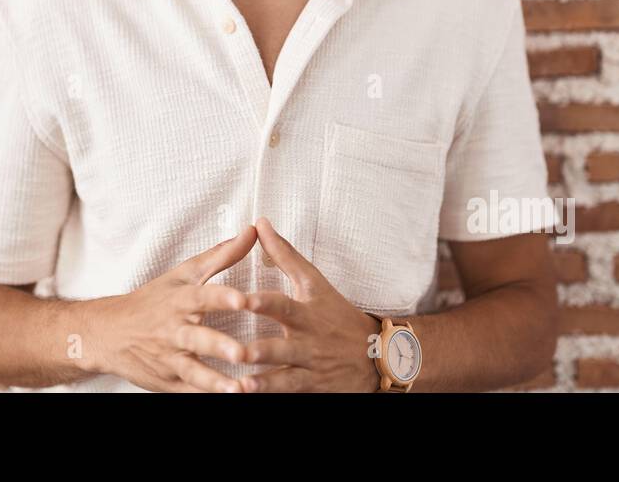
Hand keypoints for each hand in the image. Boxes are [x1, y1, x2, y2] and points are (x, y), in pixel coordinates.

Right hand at [87, 224, 256, 391]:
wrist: (108, 333)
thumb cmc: (152, 301)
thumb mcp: (183, 274)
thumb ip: (221, 255)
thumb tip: (252, 231)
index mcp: (180, 301)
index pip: (202, 297)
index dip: (222, 298)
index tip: (244, 300)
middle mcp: (174, 331)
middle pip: (198, 339)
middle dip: (220, 346)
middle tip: (242, 352)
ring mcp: (170, 360)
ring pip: (194, 372)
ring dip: (215, 382)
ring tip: (238, 390)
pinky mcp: (169, 383)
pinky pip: (190, 392)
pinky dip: (206, 397)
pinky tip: (229, 400)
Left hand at [239, 216, 381, 391]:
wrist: (378, 354)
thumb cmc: (338, 314)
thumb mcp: (315, 283)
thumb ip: (284, 255)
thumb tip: (260, 223)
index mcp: (306, 312)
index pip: (284, 305)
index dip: (264, 303)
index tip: (243, 300)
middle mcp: (308, 341)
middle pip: (284, 346)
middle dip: (262, 350)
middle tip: (239, 351)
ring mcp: (311, 368)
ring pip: (286, 377)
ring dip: (263, 383)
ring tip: (240, 386)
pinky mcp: (312, 388)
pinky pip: (290, 393)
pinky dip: (271, 394)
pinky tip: (249, 395)